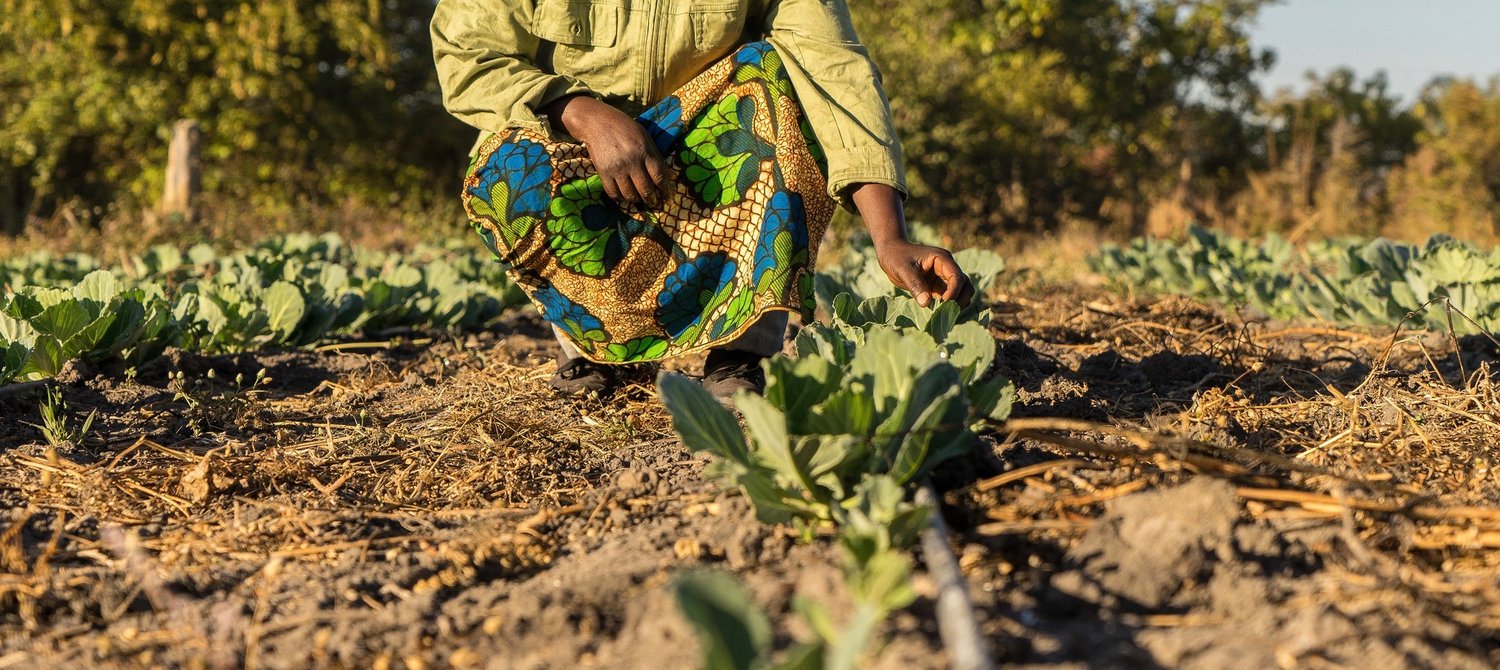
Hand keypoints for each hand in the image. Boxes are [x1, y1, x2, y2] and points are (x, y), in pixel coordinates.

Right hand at [545, 95, 668, 206]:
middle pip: (645, 189)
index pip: (659, 177)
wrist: (596, 122)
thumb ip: (657, 157)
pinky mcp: (603, 173)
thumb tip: (672, 176)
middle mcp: (631, 161)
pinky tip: (624, 196)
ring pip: (629, 195)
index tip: (667, 196)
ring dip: (637, 200)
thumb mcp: (645, 137)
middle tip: (654, 202)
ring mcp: (616, 168)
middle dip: (652, 200)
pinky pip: (613, 193)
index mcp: (644, 151)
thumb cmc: (625, 128)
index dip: (665, 190)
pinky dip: (620, 198)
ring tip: (639, 199)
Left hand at [875, 239, 975, 307]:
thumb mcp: (903, 270)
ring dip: (957, 303)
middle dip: (959, 299)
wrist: (891, 253)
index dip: (954, 291)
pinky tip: (938, 314)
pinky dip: (948, 306)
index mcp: (942, 259)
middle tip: (946, 312)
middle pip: (965, 285)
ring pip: (961, 292)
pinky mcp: (938, 287)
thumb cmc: (896, 257)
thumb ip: (915, 285)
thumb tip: (926, 303)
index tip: (943, 303)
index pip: (957, 277)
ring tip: (943, 314)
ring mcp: (944, 278)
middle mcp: (947, 268)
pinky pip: (949, 298)